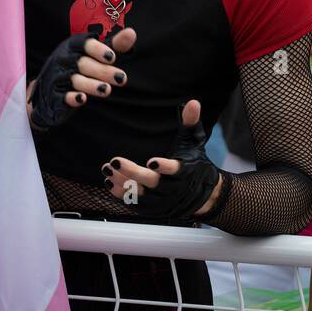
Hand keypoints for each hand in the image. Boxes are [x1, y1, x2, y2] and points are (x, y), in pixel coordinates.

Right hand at [27, 27, 134, 130]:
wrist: (50, 85)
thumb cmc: (81, 64)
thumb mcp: (96, 53)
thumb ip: (114, 45)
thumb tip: (132, 33)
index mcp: (74, 46)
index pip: (85, 44)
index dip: (98, 50)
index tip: (112, 57)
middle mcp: (65, 59)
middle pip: (83, 63)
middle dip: (102, 71)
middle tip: (121, 78)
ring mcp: (58, 77)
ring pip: (75, 80)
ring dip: (91, 85)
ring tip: (107, 90)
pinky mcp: (55, 95)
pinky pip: (63, 96)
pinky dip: (72, 97)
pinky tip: (82, 99)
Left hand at [102, 99, 221, 219]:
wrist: (203, 195)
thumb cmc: (194, 164)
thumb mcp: (194, 143)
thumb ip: (190, 123)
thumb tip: (193, 102)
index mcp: (185, 171)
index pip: (176, 170)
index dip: (164, 167)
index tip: (152, 162)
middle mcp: (173, 188)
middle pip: (152, 183)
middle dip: (133, 173)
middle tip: (116, 161)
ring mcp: (162, 200)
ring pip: (141, 194)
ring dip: (123, 182)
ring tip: (108, 169)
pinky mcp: (153, 208)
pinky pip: (135, 203)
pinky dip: (121, 194)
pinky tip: (109, 181)